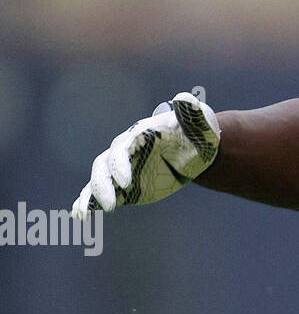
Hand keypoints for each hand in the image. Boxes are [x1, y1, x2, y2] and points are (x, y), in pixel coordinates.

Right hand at [72, 92, 219, 216]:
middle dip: (103, 185)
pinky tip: (81, 216)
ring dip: (90, 195)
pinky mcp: (124, 185)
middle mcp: (125, 151)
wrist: (198, 152)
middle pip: (104, 166)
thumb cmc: (199, 134)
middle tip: (111, 205)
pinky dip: (87, 202)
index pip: (122, 149)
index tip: (127, 183)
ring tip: (84, 214)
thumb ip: (193, 113)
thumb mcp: (201, 124)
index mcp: (139, 135)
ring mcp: (122, 168)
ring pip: (98, 179)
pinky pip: (100, 193)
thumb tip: (185, 97)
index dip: (120, 165)